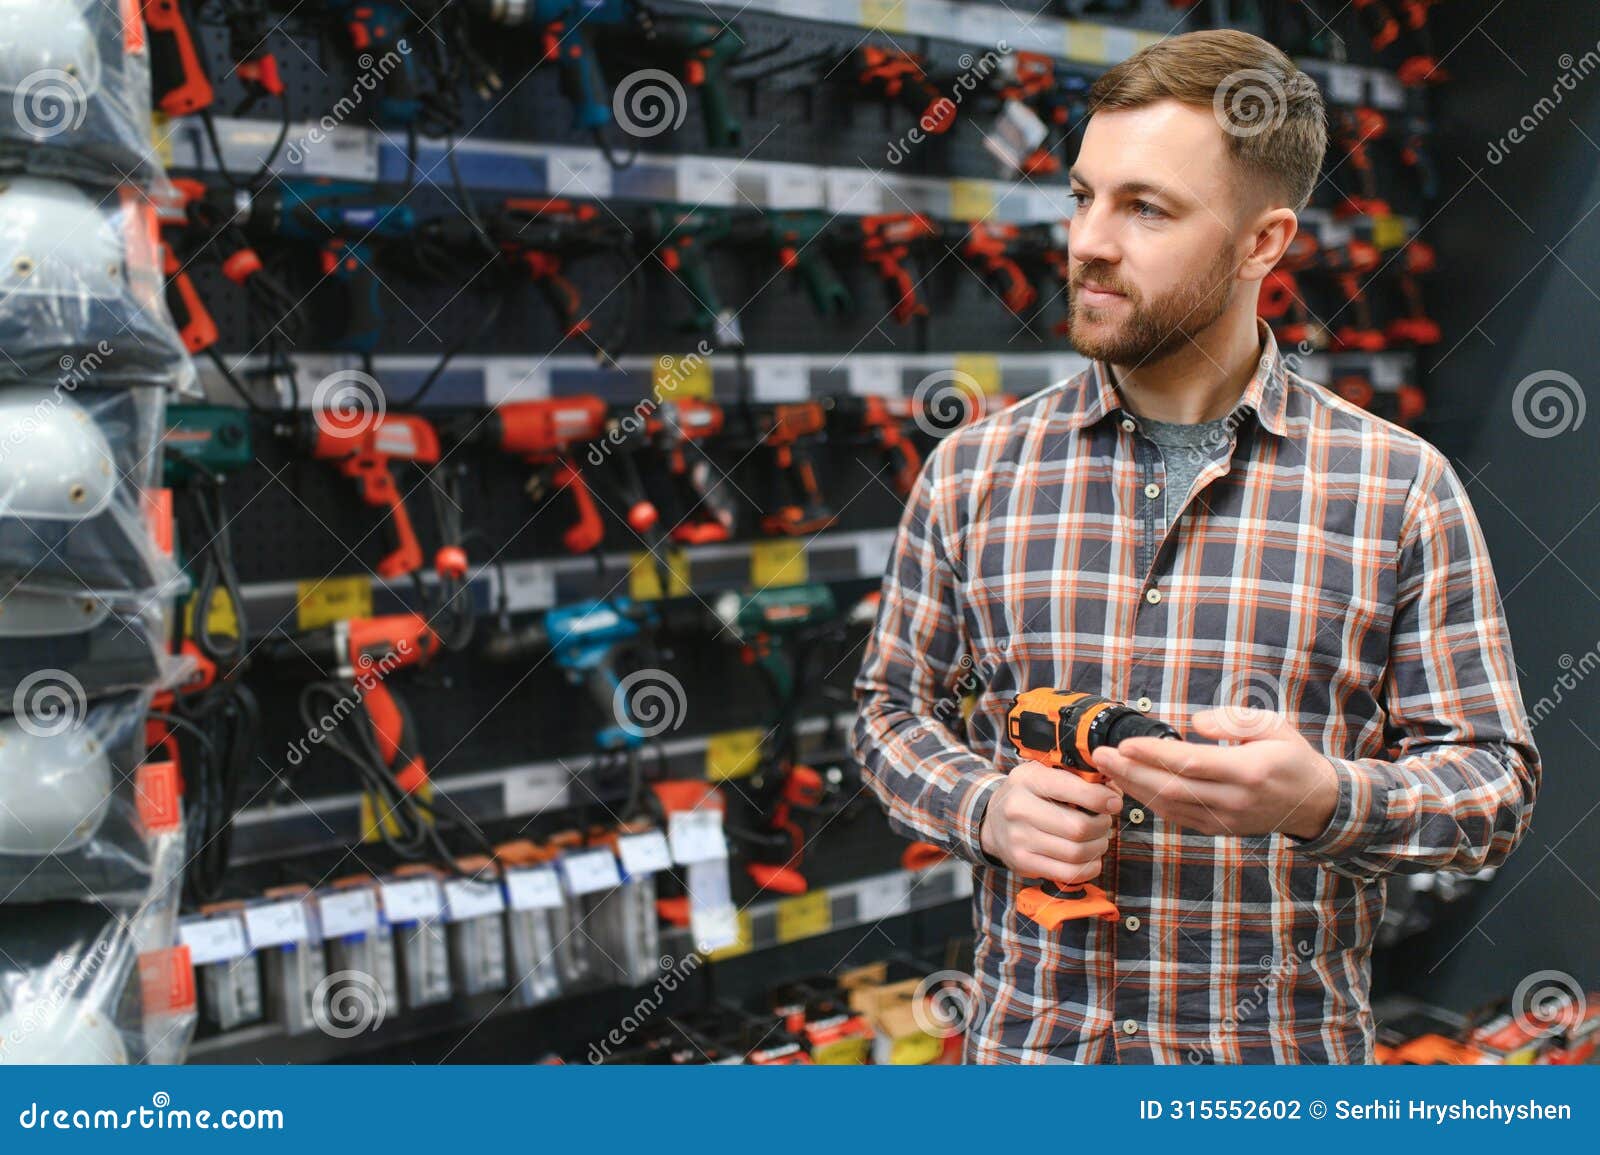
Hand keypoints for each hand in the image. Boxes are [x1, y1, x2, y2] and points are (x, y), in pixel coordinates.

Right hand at [980, 760, 1123, 882]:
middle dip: (1102, 826)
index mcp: (1027, 779)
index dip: (1102, 798)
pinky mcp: (1022, 862)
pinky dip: (1089, 867)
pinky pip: (1068, 873)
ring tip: (1098, 839)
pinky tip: (1090, 858)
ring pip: (1076, 852)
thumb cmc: (1028, 795)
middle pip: (1078, 827)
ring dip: (1098, 847)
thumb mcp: (1044, 774)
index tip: (1114, 802)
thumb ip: (1078, 778)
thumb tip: (1115, 792)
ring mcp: (1018, 839)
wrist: (991, 821)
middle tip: (1104, 822)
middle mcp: (1018, 808)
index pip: (1073, 789)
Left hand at [1090, 707, 1337, 839]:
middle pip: (1172, 789)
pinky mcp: (1218, 829)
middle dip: (1131, 772)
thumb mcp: (1274, 725)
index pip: (1192, 763)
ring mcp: (1225, 819)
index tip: (1125, 744)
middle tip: (1099, 755)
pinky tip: (1130, 786)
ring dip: (1134, 788)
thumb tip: (1195, 723)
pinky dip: (1150, 803)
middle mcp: (1234, 800)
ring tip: (1106, 768)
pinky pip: (1177, 818)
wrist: (1315, 804)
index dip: (1154, 755)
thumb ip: (1235, 720)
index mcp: (1249, 771)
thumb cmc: (1292, 757)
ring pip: (1170, 807)